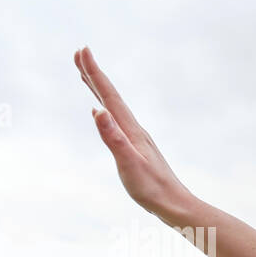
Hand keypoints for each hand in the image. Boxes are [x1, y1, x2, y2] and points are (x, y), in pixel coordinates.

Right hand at [74, 45, 194, 223]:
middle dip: (94, 75)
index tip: (82, 50)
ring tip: (88, 76)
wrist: (176, 205)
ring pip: (114, 108)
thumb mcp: (128, 163)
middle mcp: (134, 130)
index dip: (94, 74)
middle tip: (80, 53)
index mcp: (130, 130)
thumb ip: (113, 138)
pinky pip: (117, 122)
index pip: (109, 96)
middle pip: (111, 97)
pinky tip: (103, 114)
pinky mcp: (137, 149)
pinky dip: (107, 111)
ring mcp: (136, 139)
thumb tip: (97, 110)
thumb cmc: (152, 189)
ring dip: (100, 90)